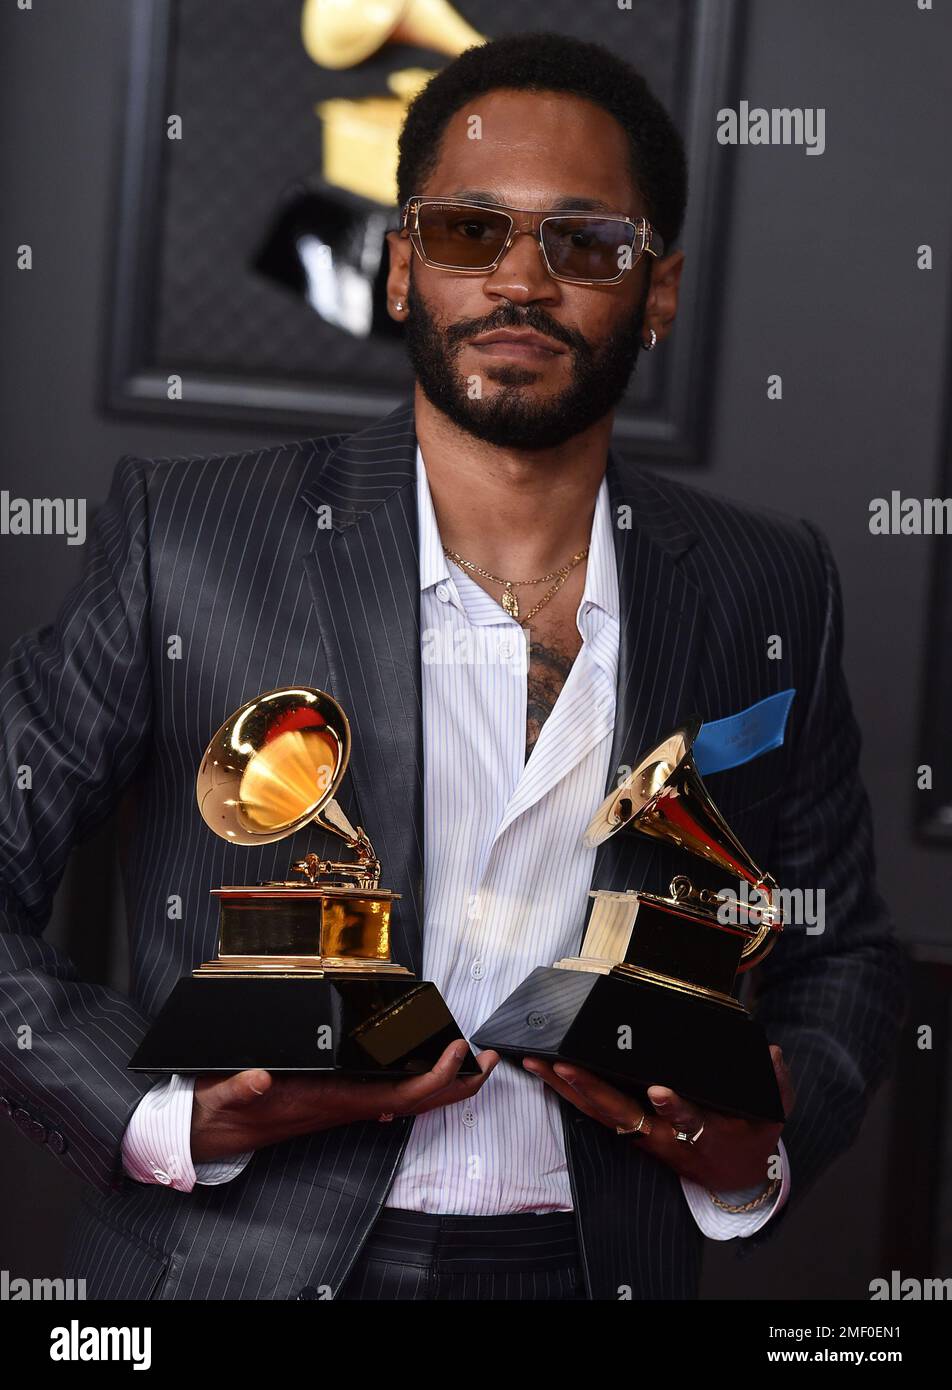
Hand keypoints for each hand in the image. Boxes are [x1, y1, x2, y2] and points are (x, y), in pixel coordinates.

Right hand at [191, 1041, 498, 1163]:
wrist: (217, 1130)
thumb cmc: (227, 1109)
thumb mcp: (228, 1094)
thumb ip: (242, 1087)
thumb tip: (259, 1078)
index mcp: (336, 1101)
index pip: (401, 1096)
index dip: (437, 1076)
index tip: (459, 1048)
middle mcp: (351, 1105)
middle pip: (421, 1101)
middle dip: (462, 1081)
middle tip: (492, 1056)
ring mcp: (350, 1103)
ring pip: (412, 1098)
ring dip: (447, 1079)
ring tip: (473, 1056)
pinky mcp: (343, 1097)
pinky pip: (393, 1093)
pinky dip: (419, 1078)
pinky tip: (426, 1064)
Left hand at [522, 1044, 794, 1193]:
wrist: (735, 1175)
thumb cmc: (750, 1136)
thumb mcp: (772, 1114)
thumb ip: (775, 1084)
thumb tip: (771, 1054)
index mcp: (702, 1133)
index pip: (687, 1119)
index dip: (674, 1108)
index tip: (660, 1092)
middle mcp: (663, 1137)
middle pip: (623, 1113)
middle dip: (591, 1089)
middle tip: (562, 1064)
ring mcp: (642, 1135)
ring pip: (599, 1113)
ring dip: (566, 1089)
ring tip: (537, 1062)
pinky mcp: (629, 1129)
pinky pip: (594, 1112)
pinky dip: (568, 1093)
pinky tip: (545, 1072)